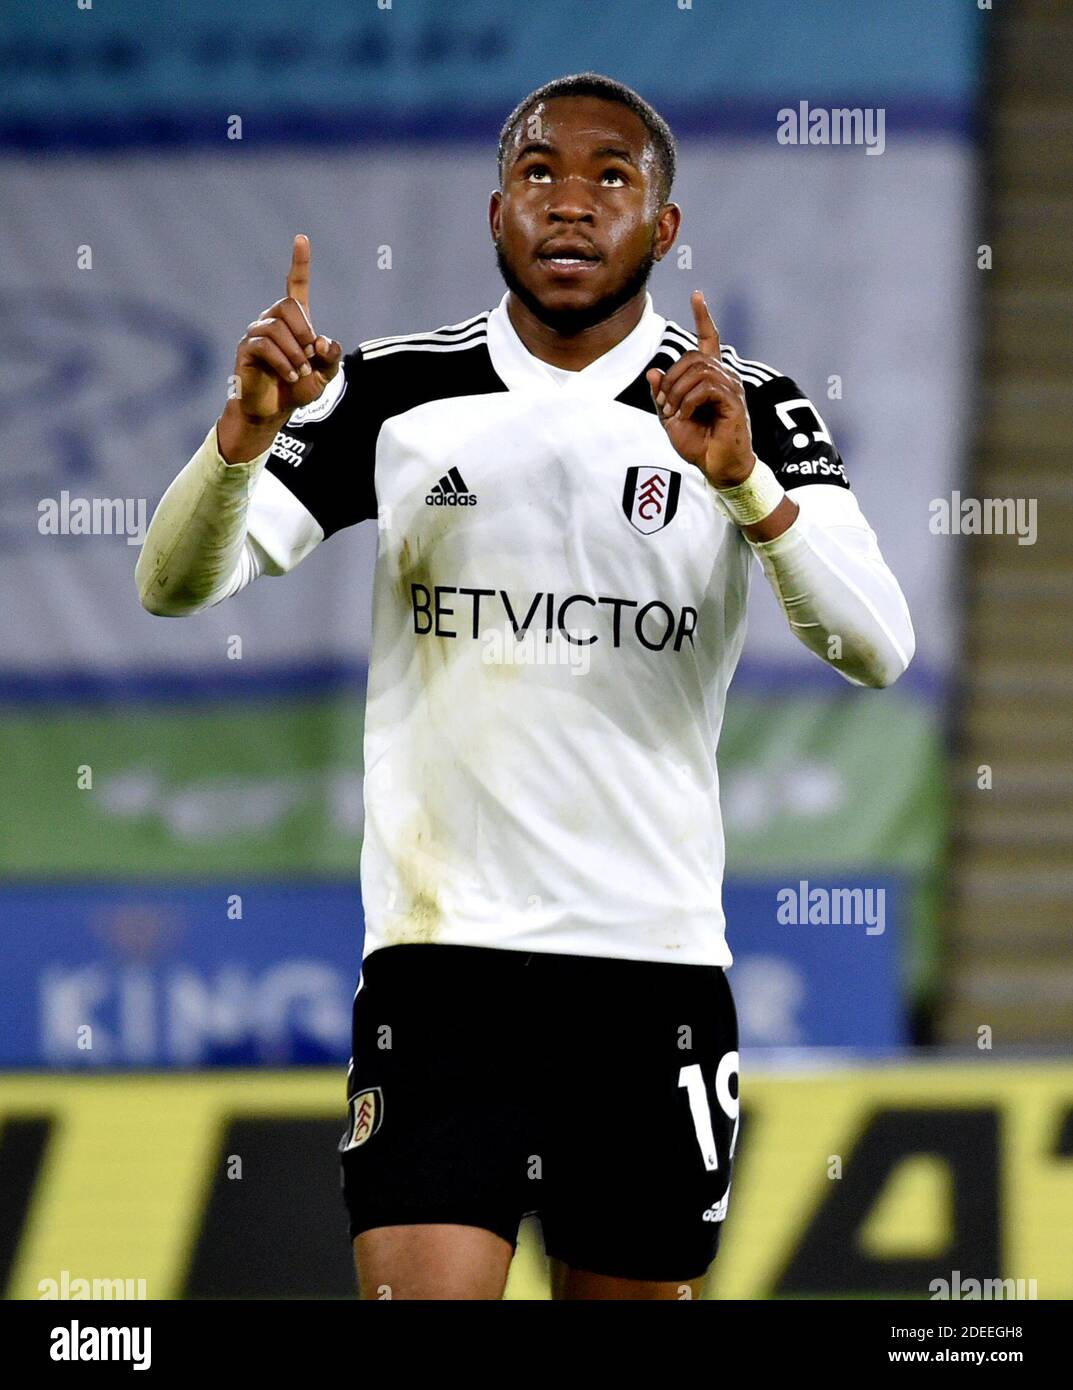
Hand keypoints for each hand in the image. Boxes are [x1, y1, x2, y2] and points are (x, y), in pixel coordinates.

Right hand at [220, 235, 342, 455]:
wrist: (273, 412)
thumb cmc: (298, 389)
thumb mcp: (324, 375)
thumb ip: (330, 357)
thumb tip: (323, 342)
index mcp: (294, 321)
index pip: (295, 285)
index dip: (299, 263)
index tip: (301, 238)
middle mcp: (272, 321)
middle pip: (288, 306)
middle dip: (305, 331)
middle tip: (311, 358)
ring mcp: (256, 333)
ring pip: (277, 327)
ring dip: (295, 352)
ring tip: (299, 373)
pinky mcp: (245, 349)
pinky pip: (265, 345)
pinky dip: (283, 362)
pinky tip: (290, 376)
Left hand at [646, 290, 755, 488]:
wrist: (717, 468)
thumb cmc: (700, 445)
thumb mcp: (672, 419)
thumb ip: (662, 395)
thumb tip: (653, 372)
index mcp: (712, 378)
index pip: (709, 340)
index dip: (703, 317)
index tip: (697, 295)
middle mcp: (725, 377)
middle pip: (692, 357)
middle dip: (671, 380)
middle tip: (665, 406)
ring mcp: (732, 388)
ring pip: (698, 371)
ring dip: (677, 392)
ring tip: (675, 413)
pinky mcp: (734, 401)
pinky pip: (706, 388)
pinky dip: (688, 401)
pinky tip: (685, 416)